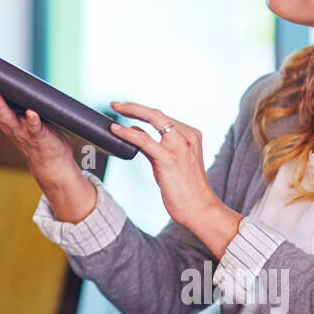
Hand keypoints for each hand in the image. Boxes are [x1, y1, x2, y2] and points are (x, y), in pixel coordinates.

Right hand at [0, 69, 95, 221]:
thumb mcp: (10, 115)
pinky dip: (33, 120)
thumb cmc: (30, 132)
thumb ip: (1, 99)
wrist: (49, 163)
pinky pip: (35, 127)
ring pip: (6, 117)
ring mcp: (21, 130)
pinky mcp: (38, 135)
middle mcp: (5, 123)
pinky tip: (32, 113)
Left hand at [109, 103, 240, 255]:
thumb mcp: (171, 161)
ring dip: (131, 111)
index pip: (163, 117)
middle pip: (157, 113)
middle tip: (116, 104)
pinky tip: (116, 130)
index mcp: (191, 134)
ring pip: (152, 119)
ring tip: (114, 108)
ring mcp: (179, 146)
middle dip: (135, 106)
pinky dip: (128, 133)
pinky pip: (144, 140)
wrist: (199, 208)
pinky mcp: (168, 159)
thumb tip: (135, 132)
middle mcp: (187, 136)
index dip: (143, 111)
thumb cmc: (185, 188)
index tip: (127, 108)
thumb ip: (156, 146)